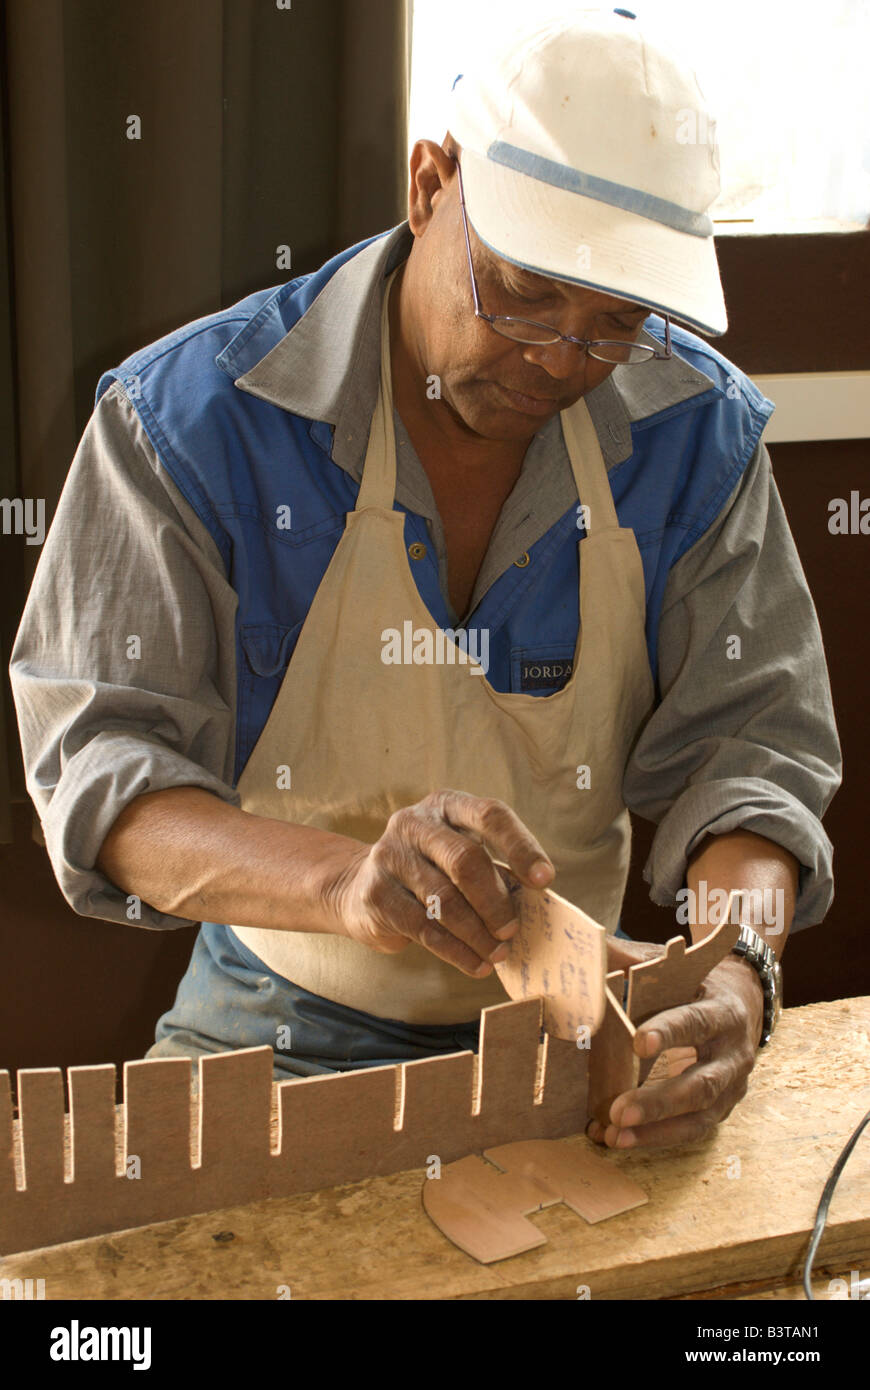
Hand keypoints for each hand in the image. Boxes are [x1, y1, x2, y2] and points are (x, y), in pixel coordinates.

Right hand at [326, 789, 554, 976]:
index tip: (544, 880)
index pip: (490, 815)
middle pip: (466, 860)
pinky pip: (425, 929)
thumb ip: (493, 868)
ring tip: (498, 954)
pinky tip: (476, 964)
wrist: (360, 888)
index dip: (521, 847)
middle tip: (512, 931)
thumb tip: (535, 899)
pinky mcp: (377, 894)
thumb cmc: (431, 871)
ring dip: (478, 934)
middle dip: (496, 901)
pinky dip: (457, 952)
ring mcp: (390, 856)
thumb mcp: (460, 856)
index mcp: (446, 805)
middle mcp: (414, 823)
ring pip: (446, 900)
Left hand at [587, 951, 764, 1148]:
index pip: (697, 1022)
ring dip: (655, 1129)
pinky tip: (620, 1140)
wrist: (744, 1001)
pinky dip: (656, 1138)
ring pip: (698, 1115)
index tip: (637, 1042)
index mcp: (723, 1010)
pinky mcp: (722, 1107)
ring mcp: (731, 1086)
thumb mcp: (676, 966)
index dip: (669, 1032)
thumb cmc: (695, 982)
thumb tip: (589, 945)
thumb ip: (634, 958)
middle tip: (618, 1111)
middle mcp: (734, 1053)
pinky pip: (691, 1130)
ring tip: (615, 1136)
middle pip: (701, 1083)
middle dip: (659, 1100)